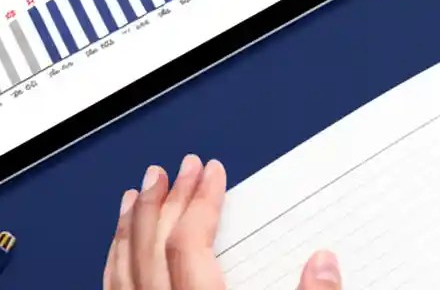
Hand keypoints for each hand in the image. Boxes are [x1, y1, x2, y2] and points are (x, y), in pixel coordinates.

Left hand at [103, 155, 342, 289]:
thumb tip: (323, 264)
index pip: (188, 244)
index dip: (200, 202)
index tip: (211, 173)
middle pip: (150, 249)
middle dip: (164, 202)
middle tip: (175, 169)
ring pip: (122, 270)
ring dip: (130, 227)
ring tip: (136, 195)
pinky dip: (115, 261)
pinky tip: (120, 249)